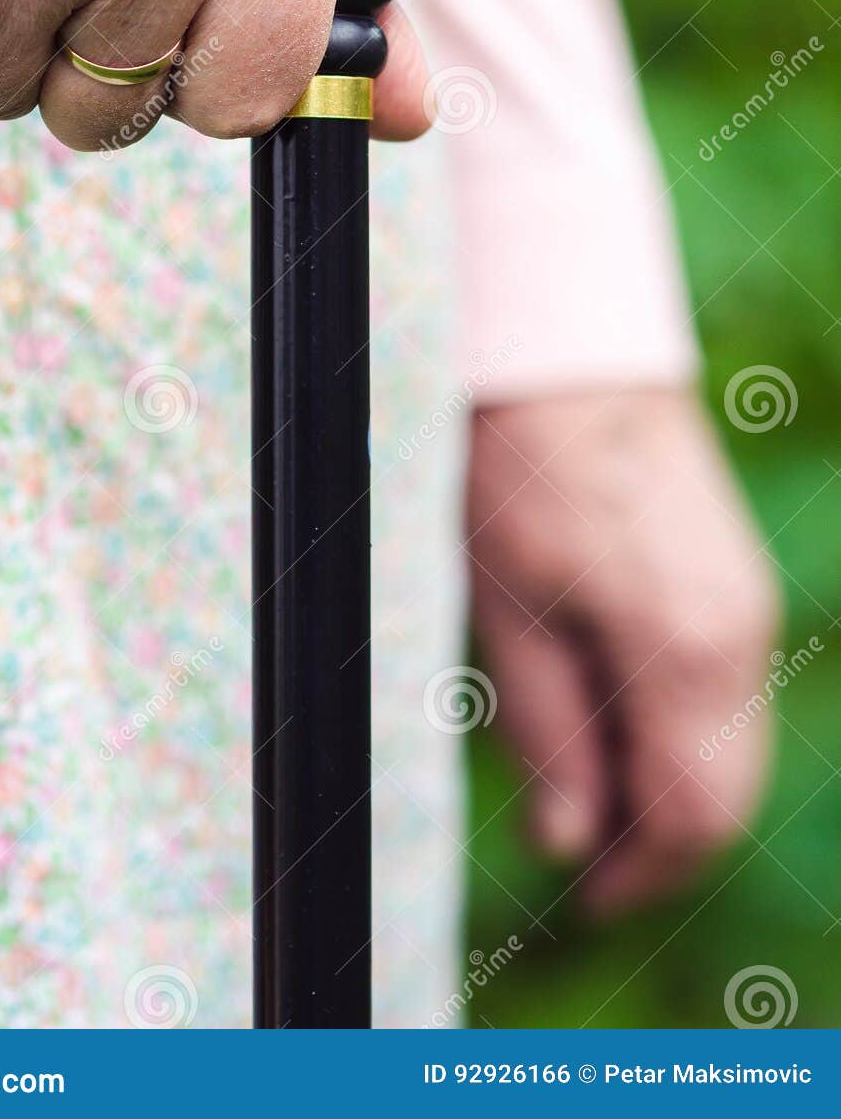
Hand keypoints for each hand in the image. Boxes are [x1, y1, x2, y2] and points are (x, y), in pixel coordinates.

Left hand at [466, 387, 778, 913]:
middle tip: (577, 860)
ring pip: (731, 748)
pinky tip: (611, 723)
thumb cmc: (519, 471)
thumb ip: (549, 734)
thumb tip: (569, 839)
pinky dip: (679, 735)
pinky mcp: (734, 581)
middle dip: (657, 844)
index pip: (690, 817)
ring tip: (582, 794)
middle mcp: (738, 638)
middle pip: (726, 795)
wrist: (569, 354)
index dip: (637, 875)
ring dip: (669, 790)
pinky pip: (726, 696)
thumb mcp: (506, 611)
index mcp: (684, 653)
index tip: (580, 898)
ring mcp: (746, 605)